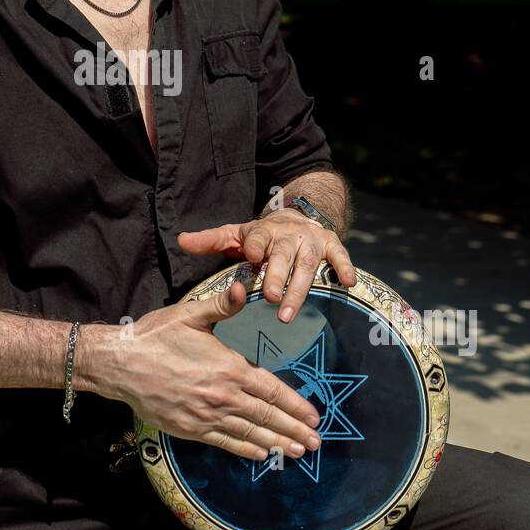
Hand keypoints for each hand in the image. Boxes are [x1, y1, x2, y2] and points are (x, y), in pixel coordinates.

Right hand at [93, 279, 322, 462]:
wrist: (119, 364)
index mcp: (227, 368)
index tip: (314, 416)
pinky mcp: (190, 429)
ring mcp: (206, 416)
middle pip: (266, 416)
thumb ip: (223, 305)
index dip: (295, 405)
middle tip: (316, 443)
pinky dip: (245, 450)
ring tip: (297, 452)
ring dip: (276, 444)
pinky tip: (261, 455)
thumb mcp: (191, 314)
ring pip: (249, 433)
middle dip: (294, 430)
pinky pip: (224, 442)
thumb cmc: (155, 336)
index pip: (271, 390)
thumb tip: (247, 287)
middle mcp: (222, 396)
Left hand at [177, 210, 356, 323]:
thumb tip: (181, 240)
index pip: (257, 237)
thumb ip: (210, 240)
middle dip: (278, 276)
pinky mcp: (331, 245)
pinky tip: (348, 283)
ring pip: (307, 264)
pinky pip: (340, 256)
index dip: (255, 245)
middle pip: (283, 255)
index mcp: (262, 232)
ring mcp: (311, 241)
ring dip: (300, 288)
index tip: (251, 257)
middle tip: (271, 299)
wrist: (297, 216)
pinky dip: (345, 267)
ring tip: (288, 313)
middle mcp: (288, 235)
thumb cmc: (260, 236)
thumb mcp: (235, 235)